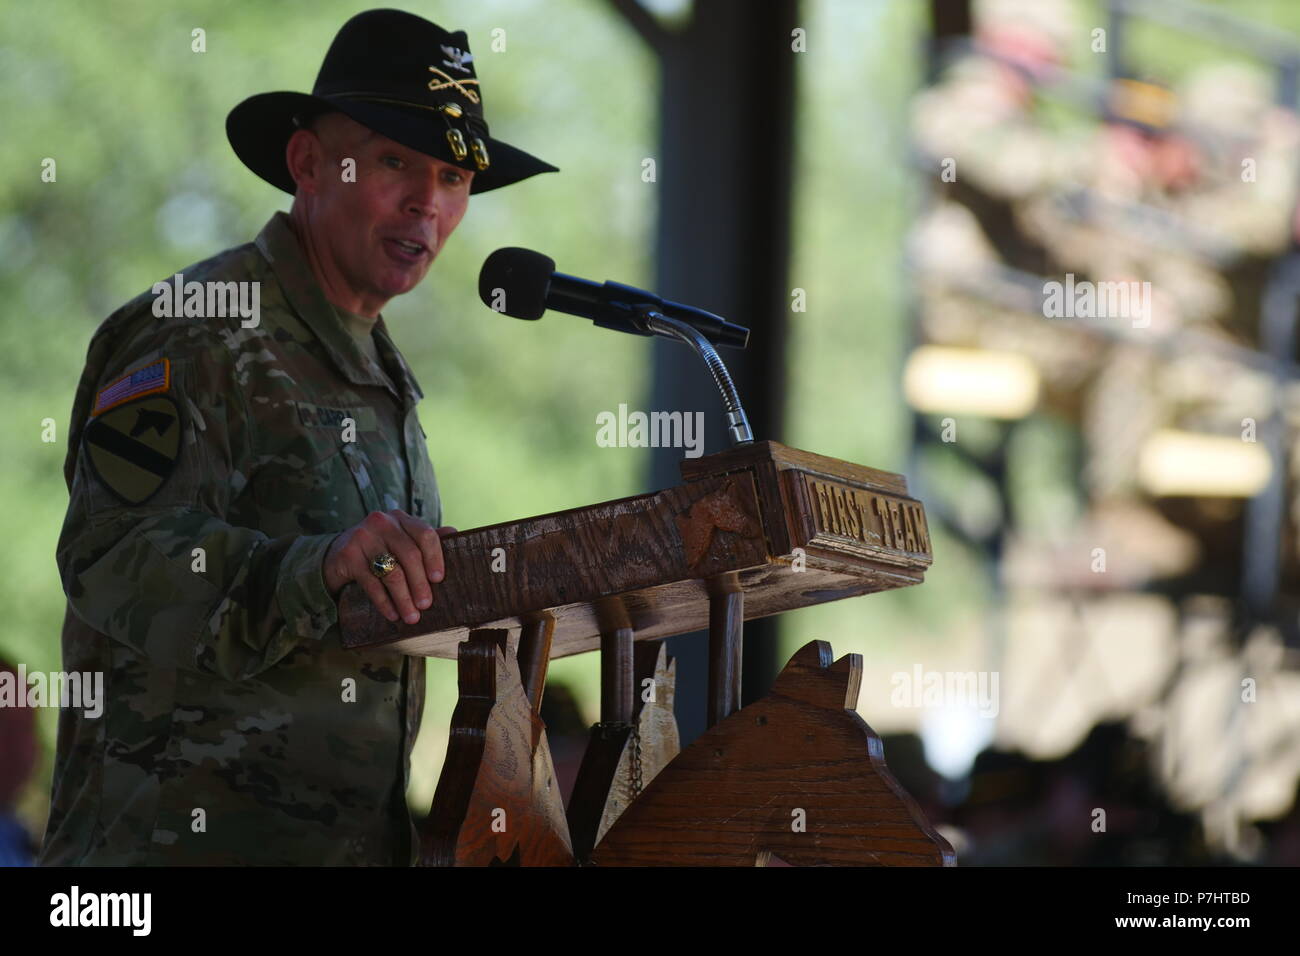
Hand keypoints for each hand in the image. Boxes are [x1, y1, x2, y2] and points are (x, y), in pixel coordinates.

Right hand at [322, 510, 456, 623]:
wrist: (336, 556)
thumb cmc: (379, 550)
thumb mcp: (401, 541)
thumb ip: (425, 539)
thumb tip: (455, 533)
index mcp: (400, 518)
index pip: (424, 534)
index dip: (435, 558)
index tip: (439, 580)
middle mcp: (382, 522)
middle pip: (409, 555)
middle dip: (420, 584)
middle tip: (426, 605)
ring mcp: (362, 537)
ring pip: (391, 571)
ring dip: (404, 598)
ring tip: (411, 617)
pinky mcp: (347, 555)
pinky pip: (371, 583)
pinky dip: (384, 602)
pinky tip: (392, 614)